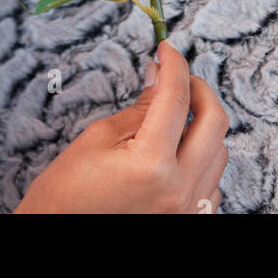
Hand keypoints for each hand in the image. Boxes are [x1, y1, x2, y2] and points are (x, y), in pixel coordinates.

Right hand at [13, 40, 228, 213]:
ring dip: (202, 126)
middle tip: (178, 77)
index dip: (174, 64)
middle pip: (214, 122)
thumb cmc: (71, 189)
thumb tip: (160, 76)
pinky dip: (202, 159)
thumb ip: (141, 107)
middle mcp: (178, 190)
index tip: (167, 49)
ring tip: (174, 116)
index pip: (176, 98)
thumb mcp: (101, 136)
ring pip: (219, 151)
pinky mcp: (189, 220)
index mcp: (151, 164)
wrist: (58, 228)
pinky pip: (212, 181)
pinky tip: (178, 151)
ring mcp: (187, 210)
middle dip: (199, 89)